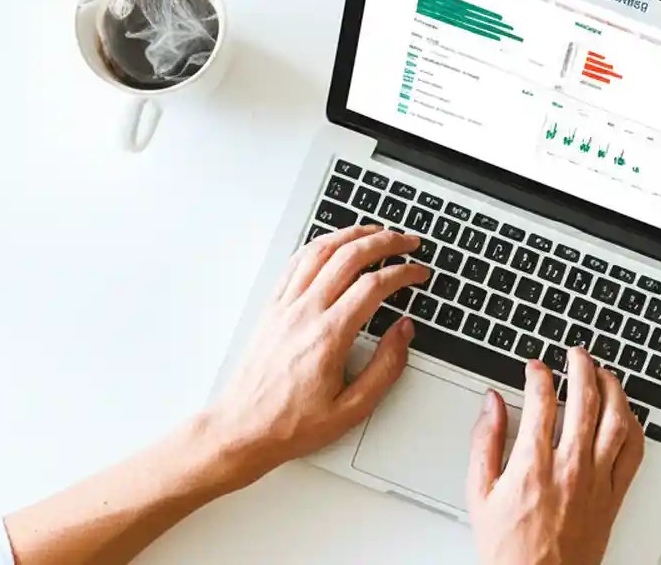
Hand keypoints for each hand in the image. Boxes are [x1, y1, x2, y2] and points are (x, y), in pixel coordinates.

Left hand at [206, 224, 429, 486]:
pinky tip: (332, 243)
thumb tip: (404, 332)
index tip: (418, 273)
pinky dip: (319, 245)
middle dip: (385, 241)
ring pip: (320, 251)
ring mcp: (284, 307)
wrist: (242, 430)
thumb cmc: (291, 423)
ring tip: (375, 230)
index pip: (373, 286)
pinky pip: (295, 262)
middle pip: (348, 256)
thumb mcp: (352, 408)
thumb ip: (386, 367)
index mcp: (328, 336)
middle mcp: (304, 313)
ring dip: (351, 233)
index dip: (403, 272)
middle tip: (407, 241)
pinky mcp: (271, 308)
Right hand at [467, 349, 644, 564]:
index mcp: (533, 464)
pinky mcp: (614, 497)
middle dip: (582, 367)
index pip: (541, 401)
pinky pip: (633, 453)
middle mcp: (569, 467)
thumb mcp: (479, 493)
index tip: (536, 367)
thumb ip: (484, 442)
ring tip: (604, 372)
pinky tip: (626, 414)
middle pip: (584, 400)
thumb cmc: (509, 548)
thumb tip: (490, 404)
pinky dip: (634, 427)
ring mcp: (596, 481)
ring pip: (615, 420)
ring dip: (613, 388)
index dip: (539, 375)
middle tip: (577, 353)